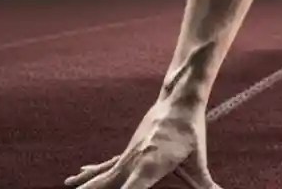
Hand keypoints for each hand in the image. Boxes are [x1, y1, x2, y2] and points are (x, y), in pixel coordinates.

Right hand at [64, 98, 221, 188]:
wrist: (178, 101)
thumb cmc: (190, 131)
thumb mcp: (198, 160)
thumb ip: (205, 183)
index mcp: (149, 166)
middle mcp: (133, 162)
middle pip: (106, 185)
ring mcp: (127, 156)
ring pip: (100, 176)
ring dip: (86, 186)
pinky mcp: (127, 151)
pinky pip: (104, 165)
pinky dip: (90, 173)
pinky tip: (76, 176)